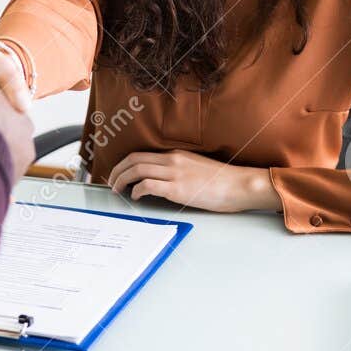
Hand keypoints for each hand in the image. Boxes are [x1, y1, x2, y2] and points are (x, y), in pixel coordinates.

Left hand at [107, 149, 281, 213]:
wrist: (240, 185)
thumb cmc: (222, 180)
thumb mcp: (196, 168)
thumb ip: (178, 169)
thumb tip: (161, 180)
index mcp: (176, 155)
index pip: (141, 154)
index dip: (124, 164)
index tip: (118, 173)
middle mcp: (172, 160)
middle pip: (134, 160)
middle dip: (117, 171)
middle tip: (111, 182)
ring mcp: (175, 174)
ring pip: (137, 170)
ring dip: (122, 180)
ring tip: (118, 190)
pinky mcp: (178, 189)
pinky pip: (148, 185)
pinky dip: (137, 190)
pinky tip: (136, 197)